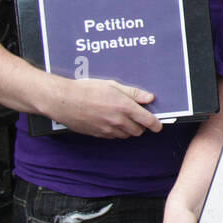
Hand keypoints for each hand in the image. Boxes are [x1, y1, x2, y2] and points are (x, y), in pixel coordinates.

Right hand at [45, 77, 161, 137]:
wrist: (64, 101)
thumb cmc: (87, 89)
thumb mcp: (112, 85)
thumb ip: (133, 93)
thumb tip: (149, 98)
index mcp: (125, 107)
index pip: (148, 121)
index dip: (156, 125)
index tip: (158, 126)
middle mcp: (118, 121)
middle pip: (138, 131)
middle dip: (141, 126)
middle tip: (137, 117)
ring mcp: (108, 130)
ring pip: (126, 135)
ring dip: (128, 129)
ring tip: (122, 118)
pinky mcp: (98, 135)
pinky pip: (113, 136)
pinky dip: (116, 131)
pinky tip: (109, 121)